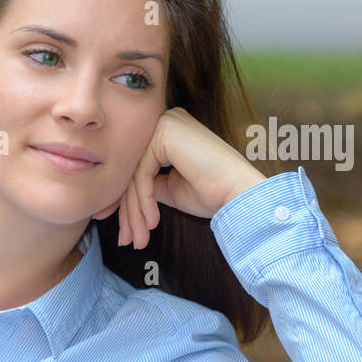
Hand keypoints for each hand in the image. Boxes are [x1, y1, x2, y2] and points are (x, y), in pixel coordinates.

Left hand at [92, 106, 266, 249]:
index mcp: (167, 131)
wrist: (239, 193)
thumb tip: (122, 195)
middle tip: (126, 240)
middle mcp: (165, 121)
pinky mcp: (165, 133)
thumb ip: (148, 184)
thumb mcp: (170, 188)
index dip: (126, 202)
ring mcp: (165, 124)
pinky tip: (152, 222)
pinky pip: (142, 174)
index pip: (136, 168)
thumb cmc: (212, 193)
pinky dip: (144, 201)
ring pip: (134, 176)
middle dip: (128, 211)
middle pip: (133, 171)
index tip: (123, 231)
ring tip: (138, 240)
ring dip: (135, 213)